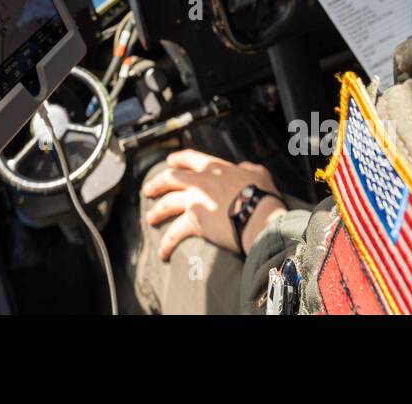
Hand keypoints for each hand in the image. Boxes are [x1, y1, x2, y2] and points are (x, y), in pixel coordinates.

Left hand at [141, 149, 285, 259]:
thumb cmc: (263, 196)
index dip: (178, 159)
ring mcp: (194, 200)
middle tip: (148, 190)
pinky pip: (175, 232)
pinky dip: (167, 243)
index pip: (190, 158)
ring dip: (156, 211)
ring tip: (149, 218)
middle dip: (156, 184)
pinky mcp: (194, 221)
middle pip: (170, 178)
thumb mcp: (259, 174)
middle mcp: (200, 182)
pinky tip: (163, 252)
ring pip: (167, 204)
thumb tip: (245, 167)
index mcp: (215, 168)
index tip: (169, 161)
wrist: (259, 216)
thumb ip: (248, 169)